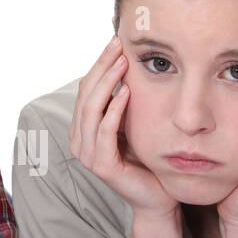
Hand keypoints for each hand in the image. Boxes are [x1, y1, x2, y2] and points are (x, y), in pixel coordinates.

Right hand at [70, 35, 179, 218]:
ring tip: (122, 63)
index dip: (99, 64)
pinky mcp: (102, 166)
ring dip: (107, 83)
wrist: (157, 197)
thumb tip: (128, 62)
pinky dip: (114, 110)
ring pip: (91, 110)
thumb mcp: (132, 123)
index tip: (116, 41)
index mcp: (83, 128)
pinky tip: (126, 92)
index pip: (86, 88)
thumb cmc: (146, 159)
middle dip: (102, 67)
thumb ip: (124, 101)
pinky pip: (105, 132)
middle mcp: (79, 140)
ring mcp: (88, 155)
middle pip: (85, 95)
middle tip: (118, 45)